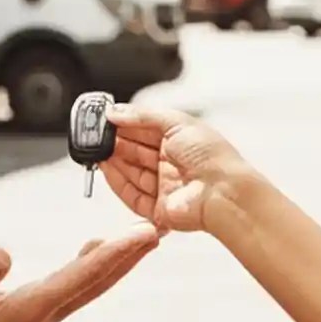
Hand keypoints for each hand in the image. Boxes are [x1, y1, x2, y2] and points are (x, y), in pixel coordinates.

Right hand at [0, 223, 158, 321]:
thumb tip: (1, 253)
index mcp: (31, 308)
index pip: (82, 276)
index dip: (115, 253)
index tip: (143, 234)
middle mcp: (46, 313)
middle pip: (98, 280)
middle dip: (130, 255)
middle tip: (160, 229)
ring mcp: (43, 313)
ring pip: (91, 283)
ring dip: (119, 260)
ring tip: (143, 237)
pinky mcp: (36, 309)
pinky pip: (76, 284)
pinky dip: (95, 264)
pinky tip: (97, 249)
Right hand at [100, 105, 260, 232]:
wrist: (224, 194)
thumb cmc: (213, 157)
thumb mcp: (177, 123)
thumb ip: (143, 116)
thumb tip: (115, 112)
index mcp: (181, 141)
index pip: (147, 130)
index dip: (126, 124)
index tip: (105, 118)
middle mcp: (173, 164)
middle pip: (137, 152)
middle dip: (116, 142)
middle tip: (95, 133)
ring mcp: (166, 187)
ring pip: (132, 172)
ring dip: (114, 160)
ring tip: (96, 148)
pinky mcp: (159, 209)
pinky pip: (132, 196)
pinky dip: (117, 182)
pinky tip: (106, 168)